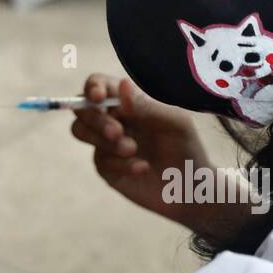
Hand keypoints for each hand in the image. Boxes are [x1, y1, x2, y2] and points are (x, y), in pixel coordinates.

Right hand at [70, 73, 225, 232]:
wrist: (191, 188)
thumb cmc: (185, 147)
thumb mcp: (174, 123)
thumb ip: (147, 106)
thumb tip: (122, 85)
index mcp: (127, 102)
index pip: (99, 85)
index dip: (93, 87)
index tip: (99, 97)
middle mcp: (112, 119)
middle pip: (82, 108)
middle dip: (96, 119)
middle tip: (117, 132)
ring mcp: (106, 143)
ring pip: (80, 131)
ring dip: (102, 139)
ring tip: (132, 150)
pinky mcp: (106, 168)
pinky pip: (99, 160)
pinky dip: (120, 163)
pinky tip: (142, 167)